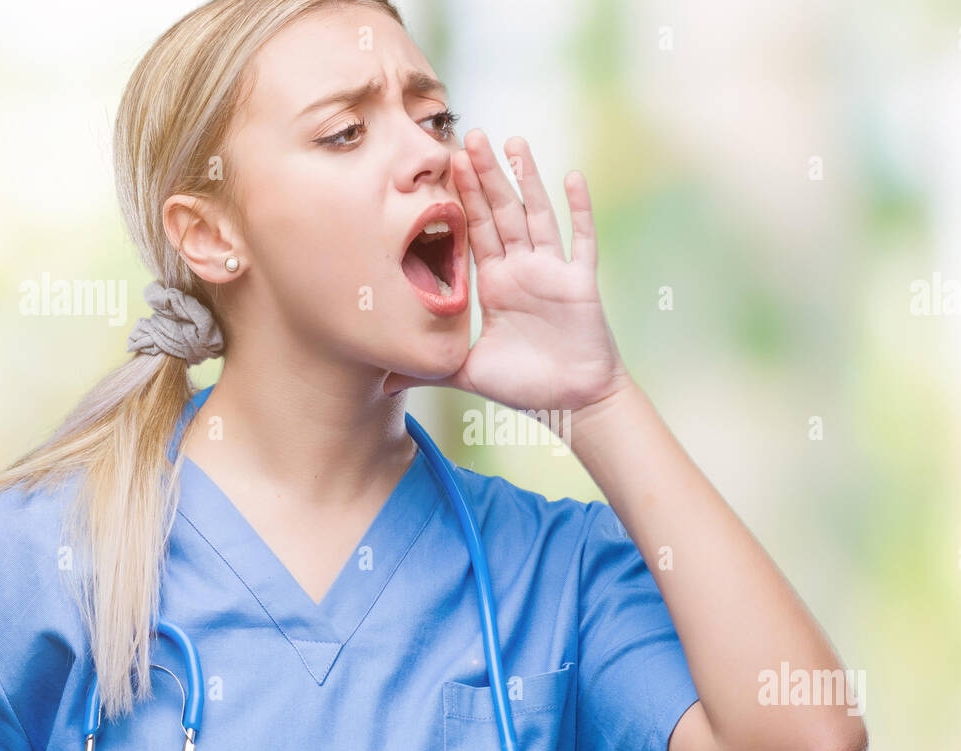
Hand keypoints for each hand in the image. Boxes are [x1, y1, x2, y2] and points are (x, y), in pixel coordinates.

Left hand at [384, 131, 631, 417]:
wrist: (573, 405)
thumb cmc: (524, 388)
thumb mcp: (466, 374)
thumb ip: (427, 370)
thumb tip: (380, 385)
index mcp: (493, 284)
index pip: (473, 230)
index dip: (461, 196)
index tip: (446, 162)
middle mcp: (521, 270)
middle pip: (500, 213)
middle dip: (486, 176)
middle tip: (469, 135)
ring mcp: (551, 272)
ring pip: (536, 215)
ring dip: (526, 179)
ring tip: (513, 142)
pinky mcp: (579, 282)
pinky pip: (580, 240)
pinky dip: (579, 209)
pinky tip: (571, 177)